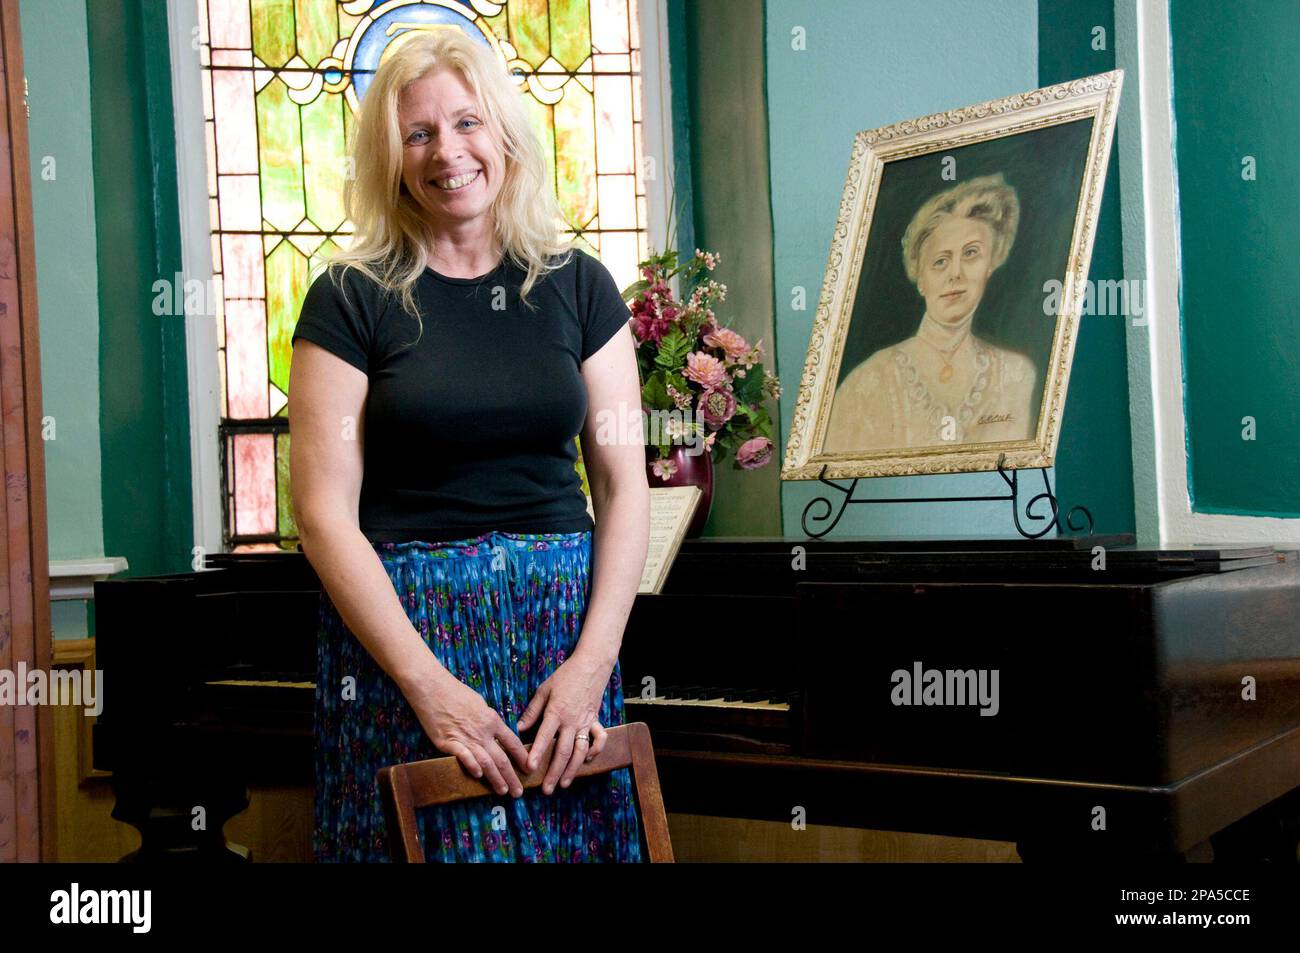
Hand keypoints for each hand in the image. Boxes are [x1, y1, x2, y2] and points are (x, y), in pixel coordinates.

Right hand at [406, 674, 530, 797]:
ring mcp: (466, 737)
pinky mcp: (448, 742)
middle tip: (519, 792)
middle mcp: (482, 731)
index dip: (523, 758)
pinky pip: (464, 757)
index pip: (513, 743)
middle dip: (512, 777)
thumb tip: (497, 733)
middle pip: (502, 758)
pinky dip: (472, 767)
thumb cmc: (455, 693)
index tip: (529, 770)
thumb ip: (489, 720)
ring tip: (503, 791)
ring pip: (486, 763)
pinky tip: (478, 776)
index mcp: (492, 720)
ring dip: (496, 779)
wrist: (432, 688)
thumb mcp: (480, 704)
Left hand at [516, 651, 612, 794]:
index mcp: (556, 712)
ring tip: (563, 784)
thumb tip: (518, 728)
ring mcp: (586, 722)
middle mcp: (572, 721)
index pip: (544, 737)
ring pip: (580, 751)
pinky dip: (595, 751)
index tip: (530, 768)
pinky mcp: (596, 720)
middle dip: (553, 772)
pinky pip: (599, 739)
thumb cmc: (565, 676)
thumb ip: (532, 711)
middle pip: (563, 751)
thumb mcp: (544, 690)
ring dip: (572, 770)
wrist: (591, 666)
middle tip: (546, 789)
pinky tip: (586, 761)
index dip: (537, 753)